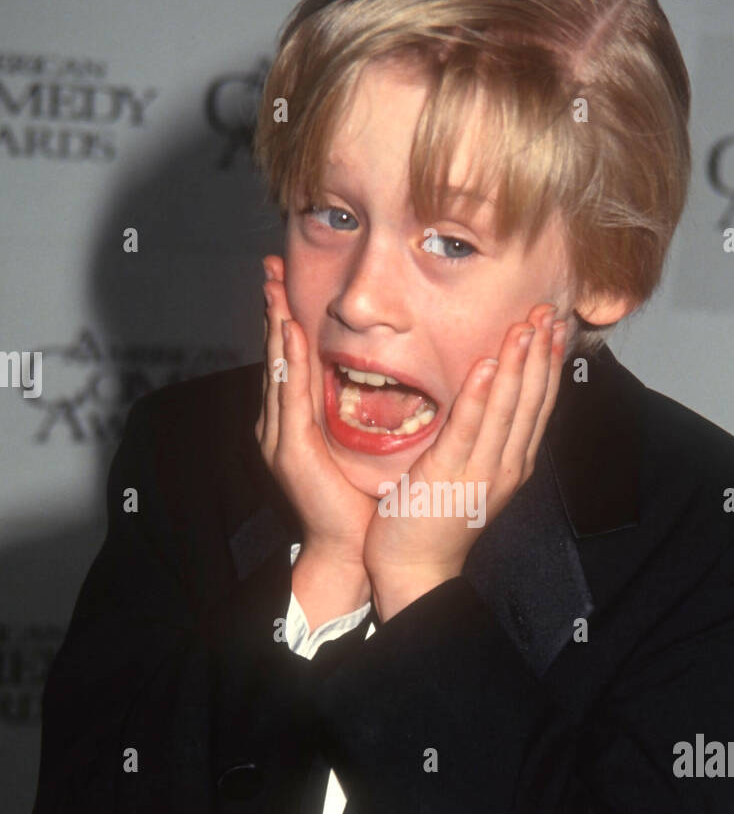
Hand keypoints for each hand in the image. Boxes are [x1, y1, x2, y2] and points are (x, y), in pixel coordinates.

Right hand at [255, 254, 377, 566]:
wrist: (353, 547)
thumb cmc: (363, 498)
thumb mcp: (364, 442)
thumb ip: (361, 408)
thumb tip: (384, 374)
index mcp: (300, 422)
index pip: (293, 359)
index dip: (288, 318)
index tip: (288, 279)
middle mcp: (282, 424)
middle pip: (277, 356)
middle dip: (273, 309)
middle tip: (270, 266)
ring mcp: (280, 437)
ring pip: (277, 369)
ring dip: (274, 325)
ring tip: (273, 287)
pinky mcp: (289, 451)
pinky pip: (288, 398)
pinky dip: (287, 364)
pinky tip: (288, 335)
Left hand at [364, 304, 568, 620]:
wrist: (415, 571)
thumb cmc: (433, 522)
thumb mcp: (468, 475)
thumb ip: (481, 439)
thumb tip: (486, 398)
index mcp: (512, 464)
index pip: (538, 404)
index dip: (549, 363)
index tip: (556, 326)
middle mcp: (507, 466)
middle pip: (532, 400)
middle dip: (542, 352)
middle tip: (550, 310)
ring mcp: (481, 472)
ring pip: (507, 408)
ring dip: (519, 363)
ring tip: (528, 324)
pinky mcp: (450, 476)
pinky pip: (469, 428)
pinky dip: (480, 394)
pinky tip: (488, 363)